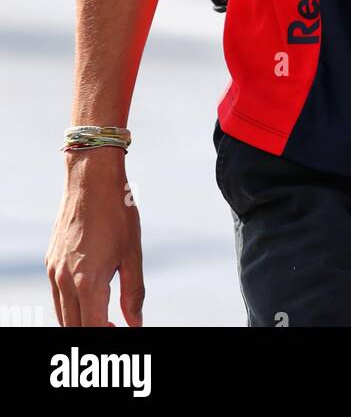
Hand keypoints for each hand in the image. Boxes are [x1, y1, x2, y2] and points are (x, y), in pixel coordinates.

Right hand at [45, 148, 143, 326]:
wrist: (90, 178)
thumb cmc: (117, 213)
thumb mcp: (132, 252)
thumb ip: (133, 293)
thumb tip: (136, 323)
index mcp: (87, 281)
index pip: (94, 328)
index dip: (110, 336)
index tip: (124, 332)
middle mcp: (64, 279)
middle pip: (74, 326)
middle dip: (94, 332)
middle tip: (116, 328)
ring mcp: (53, 270)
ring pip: (62, 314)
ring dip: (80, 322)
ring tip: (105, 319)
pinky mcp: (50, 260)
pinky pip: (57, 295)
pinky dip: (70, 306)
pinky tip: (89, 298)